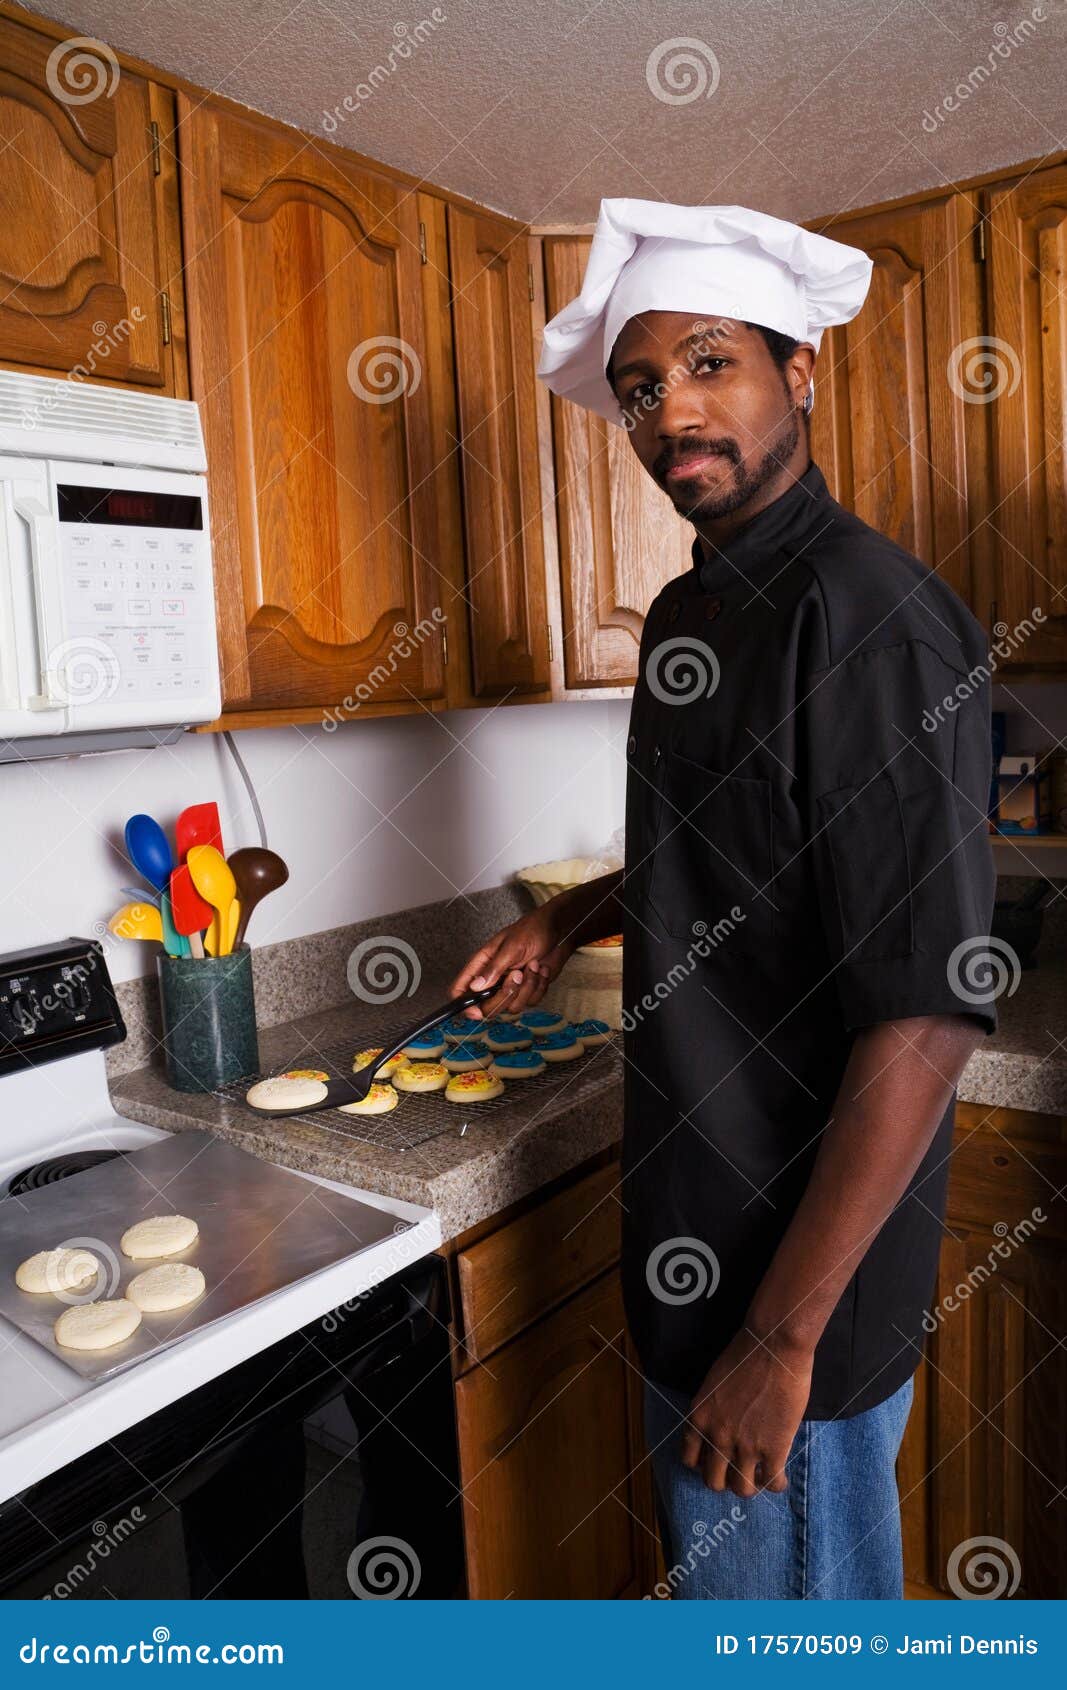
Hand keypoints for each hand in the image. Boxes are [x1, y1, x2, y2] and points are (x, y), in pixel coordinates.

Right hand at [447, 896, 576, 1019]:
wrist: (558, 931)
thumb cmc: (532, 930)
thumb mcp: (512, 946)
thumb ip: (493, 968)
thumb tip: (474, 987)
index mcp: (482, 965)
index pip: (461, 990)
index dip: (464, 1005)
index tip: (477, 1012)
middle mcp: (494, 979)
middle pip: (488, 1007)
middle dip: (506, 994)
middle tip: (517, 974)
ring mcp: (511, 986)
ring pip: (513, 1007)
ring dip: (527, 987)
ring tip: (533, 966)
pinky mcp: (528, 990)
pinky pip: (531, 1002)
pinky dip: (540, 986)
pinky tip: (541, 969)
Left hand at [680, 1330, 813, 1496]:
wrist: (772, 1346)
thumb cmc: (745, 1354)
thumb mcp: (714, 1384)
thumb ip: (714, 1411)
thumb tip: (722, 1427)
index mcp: (699, 1417)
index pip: (689, 1459)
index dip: (703, 1464)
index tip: (716, 1460)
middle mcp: (717, 1436)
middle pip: (713, 1482)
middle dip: (726, 1481)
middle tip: (738, 1472)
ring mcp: (745, 1445)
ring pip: (742, 1489)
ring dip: (751, 1486)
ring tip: (759, 1476)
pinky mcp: (773, 1448)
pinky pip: (772, 1482)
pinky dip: (776, 1484)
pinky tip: (780, 1477)